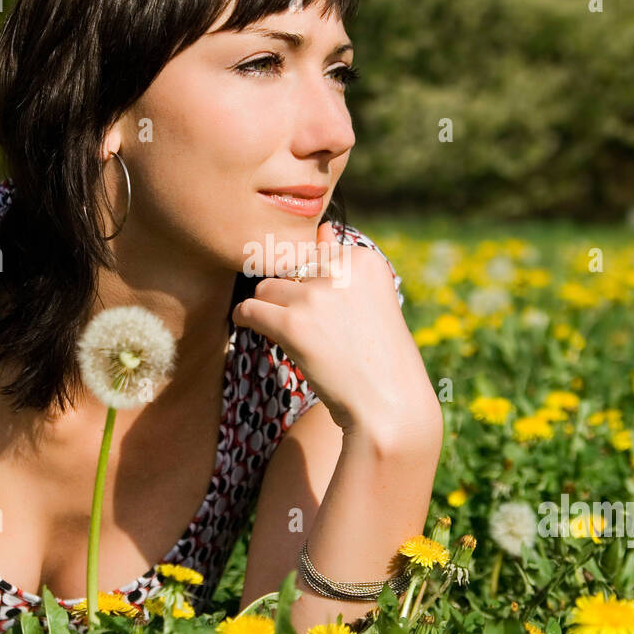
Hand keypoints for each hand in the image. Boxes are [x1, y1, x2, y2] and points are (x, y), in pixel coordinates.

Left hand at [231, 220, 434, 438]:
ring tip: (287, 335)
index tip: (326, 317)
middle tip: (306, 330)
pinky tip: (251, 329)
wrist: (388, 405)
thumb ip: (341, 263)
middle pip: (288, 270)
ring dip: (269, 310)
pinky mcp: (294, 323)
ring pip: (266, 289)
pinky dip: (245, 319)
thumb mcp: (369, 302)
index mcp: (364, 260)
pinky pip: (250, 309)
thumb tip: (322, 228)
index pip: (315, 256)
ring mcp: (317, 295)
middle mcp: (342, 270)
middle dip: (289, 297)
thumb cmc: (379, 358)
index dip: (313, 288)